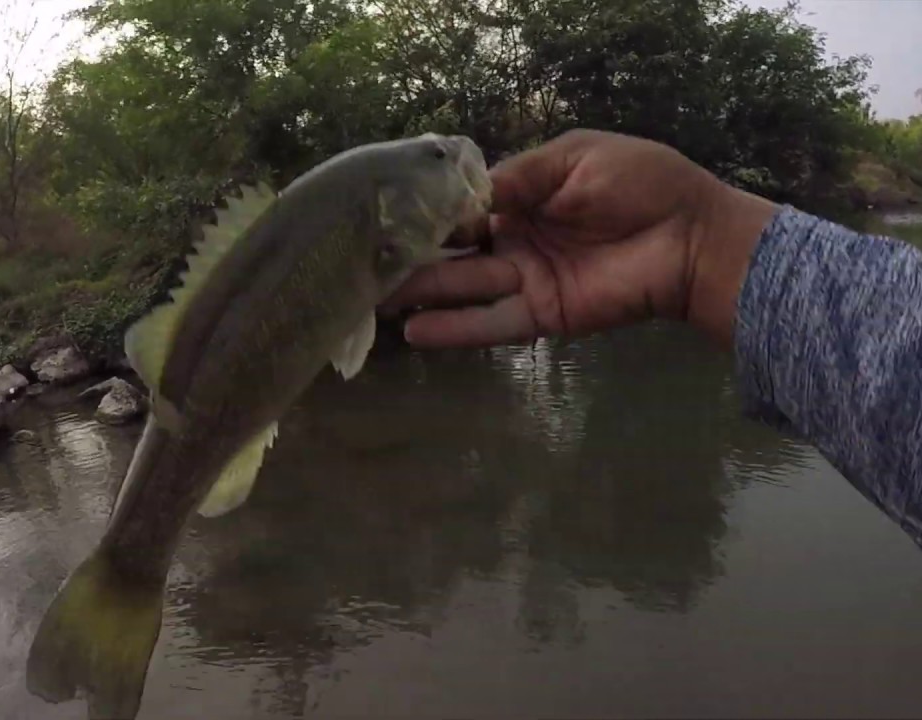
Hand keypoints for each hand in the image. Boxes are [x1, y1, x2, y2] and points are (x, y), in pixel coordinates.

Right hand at [385, 129, 778, 348]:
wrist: (693, 237)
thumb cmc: (642, 184)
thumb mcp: (575, 158)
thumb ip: (518, 176)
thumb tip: (465, 196)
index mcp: (525, 196)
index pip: (465, 208)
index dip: (432, 213)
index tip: (392, 219)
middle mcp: (516, 239)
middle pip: (455, 251)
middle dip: (414, 257)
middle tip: (365, 266)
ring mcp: (527, 279)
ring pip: (464, 287)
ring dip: (421, 294)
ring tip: (375, 302)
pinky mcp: (542, 315)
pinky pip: (492, 322)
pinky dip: (455, 327)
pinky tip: (414, 330)